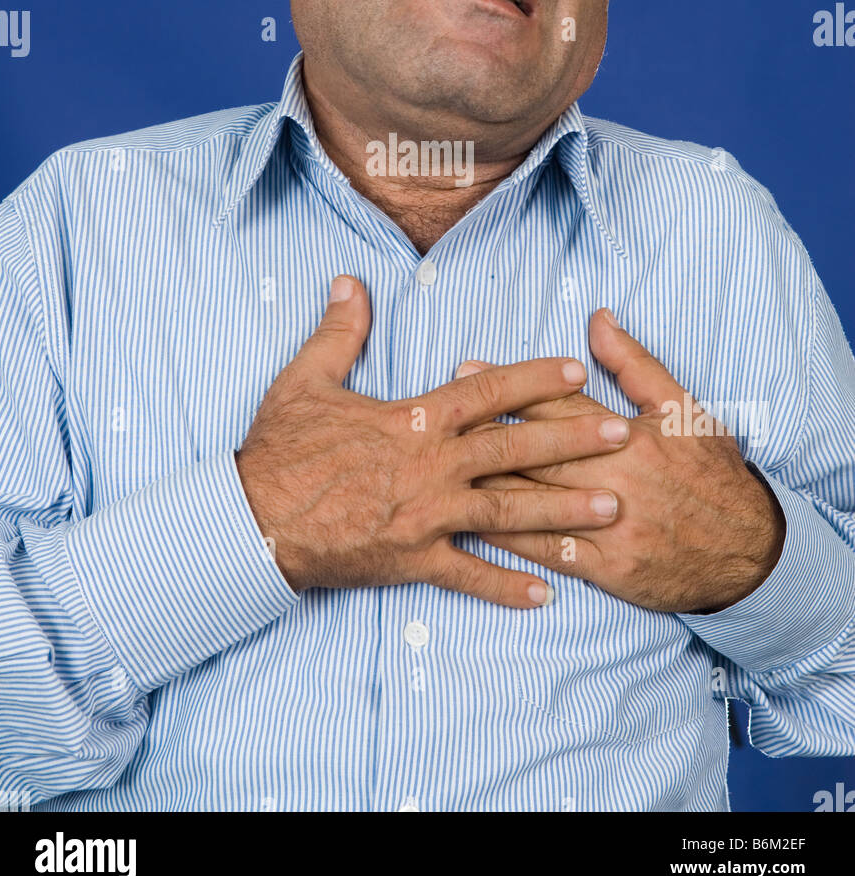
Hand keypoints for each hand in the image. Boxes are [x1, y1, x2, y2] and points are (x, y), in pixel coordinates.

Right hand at [235, 276, 621, 607]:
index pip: (487, 394)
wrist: (254, 520)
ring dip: (562, 513)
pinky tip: (547, 592)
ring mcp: (427, 516)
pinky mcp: (413, 559)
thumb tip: (350, 283)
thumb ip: (340, 331)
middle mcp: (431, 467)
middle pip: (515, 451)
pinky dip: (507, 586)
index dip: (534, 381)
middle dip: (573, 442)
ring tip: (609, 512)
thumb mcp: (307, 380)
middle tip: (621, 438)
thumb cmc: (281, 450)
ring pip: (508, 513)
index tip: (575, 372)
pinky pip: (469, 575)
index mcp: (413, 420)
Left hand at [466, 309, 785, 613]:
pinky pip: (552, 552)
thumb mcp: (683, 409)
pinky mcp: (610, 569)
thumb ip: (634, 364)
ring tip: (441, 469)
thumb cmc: (713, 473)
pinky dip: (512, 541)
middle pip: (537, 451)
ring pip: (536, 502)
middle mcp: (618, 480)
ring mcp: (612, 528)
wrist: (749, 551)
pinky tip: (474, 529)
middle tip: (436, 417)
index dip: (509, 386)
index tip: (465, 369)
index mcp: (632, 436)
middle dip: (482, 431)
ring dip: (484, 485)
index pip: (559, 403)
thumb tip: (597, 318)